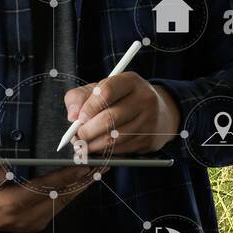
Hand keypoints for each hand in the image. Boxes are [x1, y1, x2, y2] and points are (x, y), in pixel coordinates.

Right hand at [0, 164, 101, 232]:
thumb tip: (12, 164)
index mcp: (10, 205)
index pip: (46, 188)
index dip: (66, 175)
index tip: (83, 163)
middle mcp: (24, 219)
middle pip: (61, 197)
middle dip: (81, 180)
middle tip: (100, 163)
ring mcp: (30, 224)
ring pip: (62, 203)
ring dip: (80, 186)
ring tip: (96, 170)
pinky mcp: (33, 225)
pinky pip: (57, 208)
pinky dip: (70, 193)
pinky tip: (81, 181)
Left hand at [63, 71, 179, 153]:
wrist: (159, 113)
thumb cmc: (123, 99)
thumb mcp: (101, 89)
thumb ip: (80, 97)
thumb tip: (72, 116)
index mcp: (131, 82)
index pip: (107, 92)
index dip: (89, 107)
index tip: (79, 118)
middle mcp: (144, 99)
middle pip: (109, 118)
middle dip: (87, 131)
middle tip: (77, 136)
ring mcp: (149, 121)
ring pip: (114, 138)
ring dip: (94, 145)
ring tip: (84, 144)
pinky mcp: (149, 140)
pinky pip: (121, 150)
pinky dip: (105, 151)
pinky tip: (99, 147)